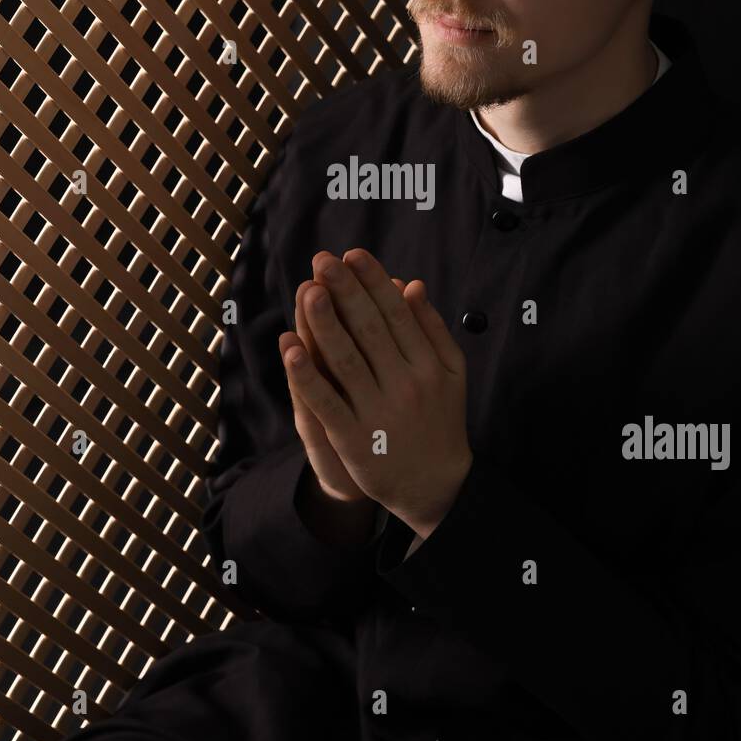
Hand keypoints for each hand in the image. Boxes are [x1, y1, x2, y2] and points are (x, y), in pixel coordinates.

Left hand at [279, 249, 472, 537]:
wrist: (435, 485)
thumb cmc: (441, 420)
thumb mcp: (451, 372)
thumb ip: (432, 328)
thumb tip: (410, 283)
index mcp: (427, 365)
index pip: (397, 315)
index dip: (373, 283)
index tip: (353, 254)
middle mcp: (405, 385)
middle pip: (370, 331)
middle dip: (345, 292)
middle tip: (323, 260)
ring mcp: (378, 413)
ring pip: (346, 362)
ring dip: (324, 325)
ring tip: (307, 290)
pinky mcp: (353, 440)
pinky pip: (327, 403)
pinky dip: (307, 375)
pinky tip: (289, 347)